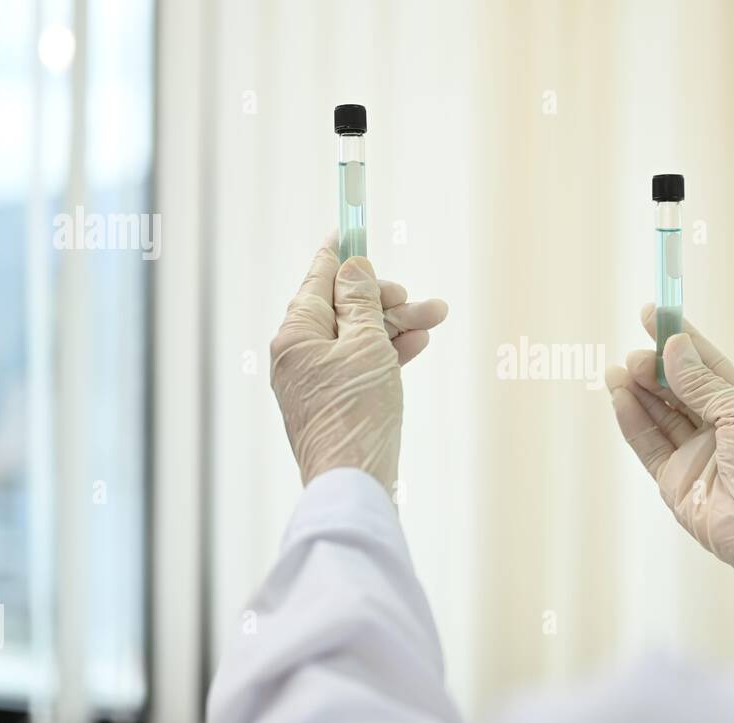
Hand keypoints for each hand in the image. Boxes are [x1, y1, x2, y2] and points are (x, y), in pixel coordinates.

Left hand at [270, 232, 447, 488]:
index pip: (318, 279)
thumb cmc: (356, 413)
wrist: (355, 482)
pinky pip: (362, 365)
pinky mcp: (335, 402)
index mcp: (296, 335)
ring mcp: (316, 381)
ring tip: (436, 317)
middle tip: (420, 300)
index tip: (352, 230)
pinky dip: (388, 352)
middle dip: (386, 299)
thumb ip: (360, 302)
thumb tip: (353, 268)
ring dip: (396, 325)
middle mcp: (299, 355)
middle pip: (344, 309)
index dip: (341, 255)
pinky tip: (416, 344)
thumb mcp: (366, 345)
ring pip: (359, 337)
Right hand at [606, 304, 733, 640]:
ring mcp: (696, 455)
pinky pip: (648, 444)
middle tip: (636, 354)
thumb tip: (674, 348)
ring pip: (659, 414)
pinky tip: (620, 397)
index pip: (707, 364)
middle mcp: (720, 428)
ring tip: (619, 369)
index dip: (680, 338)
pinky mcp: (675, 481)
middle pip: (678, 388)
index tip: (652, 313)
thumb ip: (702, 381)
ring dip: (638, 390)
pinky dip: (632, 420)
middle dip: (655, 367)